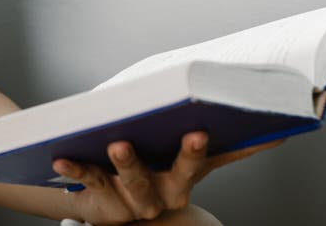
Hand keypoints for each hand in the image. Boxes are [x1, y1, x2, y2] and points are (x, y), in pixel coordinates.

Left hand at [53, 132, 282, 224]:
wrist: (101, 200)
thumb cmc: (143, 162)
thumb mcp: (174, 152)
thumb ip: (211, 139)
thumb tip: (264, 125)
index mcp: (187, 173)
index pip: (217, 156)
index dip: (240, 146)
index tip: (263, 129)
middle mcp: (168, 192)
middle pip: (182, 172)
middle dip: (192, 155)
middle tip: (197, 135)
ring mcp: (136, 199)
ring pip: (136, 179)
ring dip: (129, 162)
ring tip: (120, 144)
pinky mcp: (104, 200)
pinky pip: (90, 180)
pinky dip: (75, 170)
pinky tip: (61, 159)